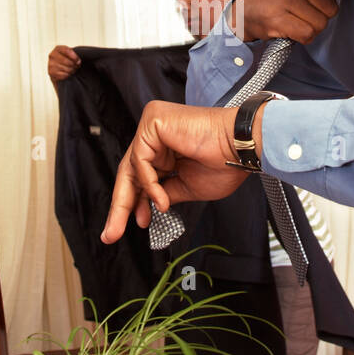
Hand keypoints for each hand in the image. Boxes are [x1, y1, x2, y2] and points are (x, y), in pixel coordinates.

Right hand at [47, 44, 80, 81]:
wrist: (58, 70)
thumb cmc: (67, 60)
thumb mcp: (70, 54)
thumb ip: (74, 55)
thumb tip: (78, 62)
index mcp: (58, 48)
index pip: (67, 51)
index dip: (75, 57)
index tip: (78, 61)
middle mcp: (52, 55)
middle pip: (66, 61)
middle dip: (74, 65)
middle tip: (76, 67)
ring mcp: (50, 64)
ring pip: (66, 69)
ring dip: (71, 70)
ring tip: (72, 70)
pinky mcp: (51, 72)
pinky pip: (63, 75)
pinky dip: (67, 75)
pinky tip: (68, 73)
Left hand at [101, 101, 252, 243]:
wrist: (241, 148)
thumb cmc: (223, 162)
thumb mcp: (185, 187)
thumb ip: (163, 192)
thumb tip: (146, 206)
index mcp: (165, 145)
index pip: (139, 174)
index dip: (133, 202)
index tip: (131, 225)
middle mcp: (156, 133)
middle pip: (130, 171)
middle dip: (120, 205)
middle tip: (112, 232)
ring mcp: (153, 125)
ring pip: (131, 167)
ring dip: (135, 199)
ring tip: (146, 218)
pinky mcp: (153, 122)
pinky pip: (140, 160)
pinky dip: (148, 184)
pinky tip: (160, 200)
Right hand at [236, 0, 353, 42]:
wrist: (243, 13)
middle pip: (331, 7)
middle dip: (318, 15)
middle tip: (297, 11)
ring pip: (321, 23)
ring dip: (309, 28)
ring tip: (292, 19)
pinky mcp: (276, 18)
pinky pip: (308, 34)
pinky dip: (301, 37)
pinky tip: (288, 29)